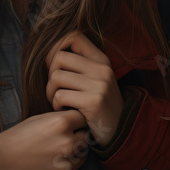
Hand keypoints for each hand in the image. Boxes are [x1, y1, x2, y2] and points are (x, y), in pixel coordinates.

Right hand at [0, 109, 89, 169]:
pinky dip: (66, 169)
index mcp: (61, 123)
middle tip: (59, 140)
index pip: (83, 118)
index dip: (76, 120)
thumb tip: (81, 120)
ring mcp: (66, 165)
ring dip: (73, 154)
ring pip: (82, 156)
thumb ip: (60, 119)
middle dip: (77, 137)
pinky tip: (49, 166)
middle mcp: (67, 143)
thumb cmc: (15, 138)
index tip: (69, 124)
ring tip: (52, 154)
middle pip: (86, 137)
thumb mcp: (37, 119)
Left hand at [45, 31, 122, 147]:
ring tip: (59, 102)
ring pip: (55, 77)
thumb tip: (50, 53)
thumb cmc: (98, 106)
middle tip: (56, 90)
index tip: (55, 66)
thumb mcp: (96, 80)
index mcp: (102, 60)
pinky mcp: (93, 102)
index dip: (56, 48)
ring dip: (51, 92)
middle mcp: (102, 69)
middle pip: (58, 58)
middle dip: (50, 75)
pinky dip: (56, 105)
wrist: (119, 133)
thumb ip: (79, 65)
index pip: (73, 36)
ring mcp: (100, 85)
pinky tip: (65, 110)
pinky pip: (59, 96)